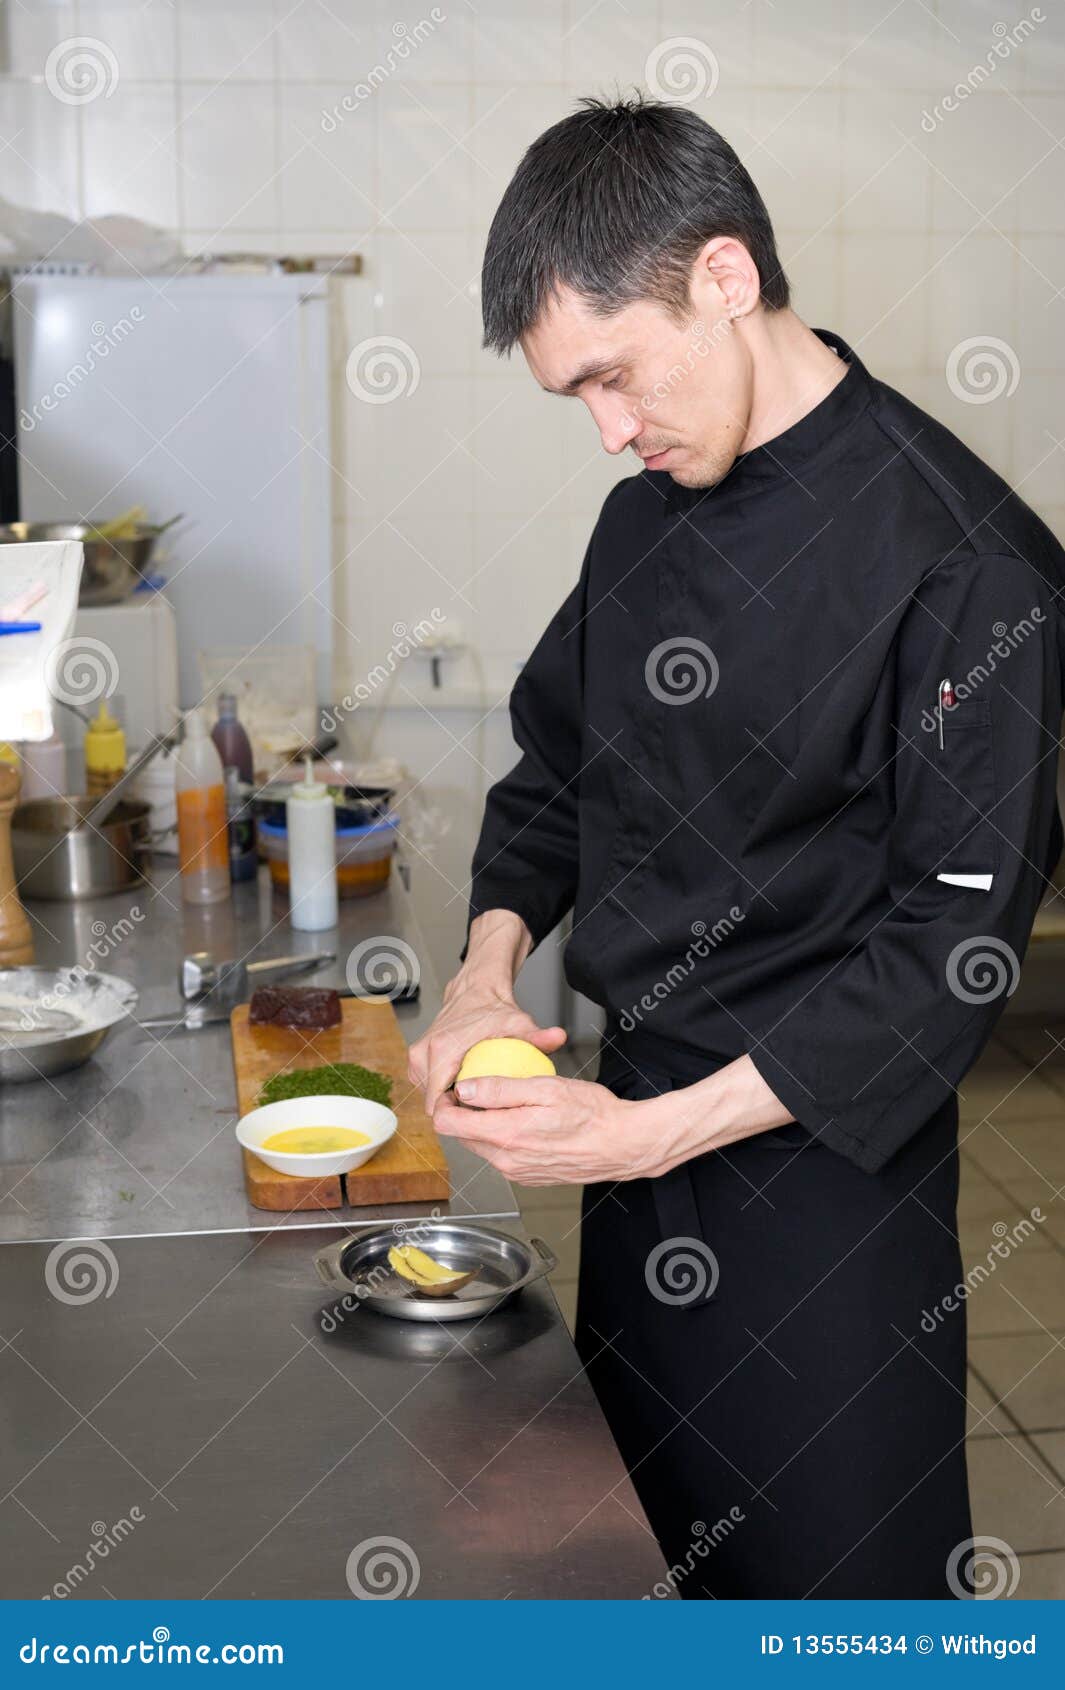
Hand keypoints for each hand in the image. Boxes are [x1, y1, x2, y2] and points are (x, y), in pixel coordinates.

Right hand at [408, 983, 564, 1116]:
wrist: (475, 989)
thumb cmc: (493, 1009)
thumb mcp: (518, 1023)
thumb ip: (537, 1035)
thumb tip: (559, 1037)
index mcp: (442, 1050)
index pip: (438, 1102)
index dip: (459, 1118)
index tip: (481, 1122)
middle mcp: (423, 1053)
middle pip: (434, 1104)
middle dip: (457, 1114)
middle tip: (484, 1114)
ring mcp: (416, 1056)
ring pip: (430, 1098)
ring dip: (450, 1104)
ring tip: (477, 1104)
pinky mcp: (416, 1059)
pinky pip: (428, 1087)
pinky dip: (444, 1092)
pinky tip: (467, 1091)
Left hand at [433, 1074, 679, 1185]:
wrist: (622, 1145)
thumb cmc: (592, 1114)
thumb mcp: (545, 1088)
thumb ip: (500, 1090)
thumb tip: (464, 1089)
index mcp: (505, 1135)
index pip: (447, 1124)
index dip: (445, 1101)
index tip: (456, 1086)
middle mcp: (506, 1160)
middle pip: (462, 1135)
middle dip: (465, 1111)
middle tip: (485, 1087)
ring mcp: (516, 1172)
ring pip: (481, 1145)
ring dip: (485, 1124)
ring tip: (508, 1102)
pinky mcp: (527, 1176)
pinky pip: (501, 1155)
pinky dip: (504, 1137)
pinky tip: (525, 1121)